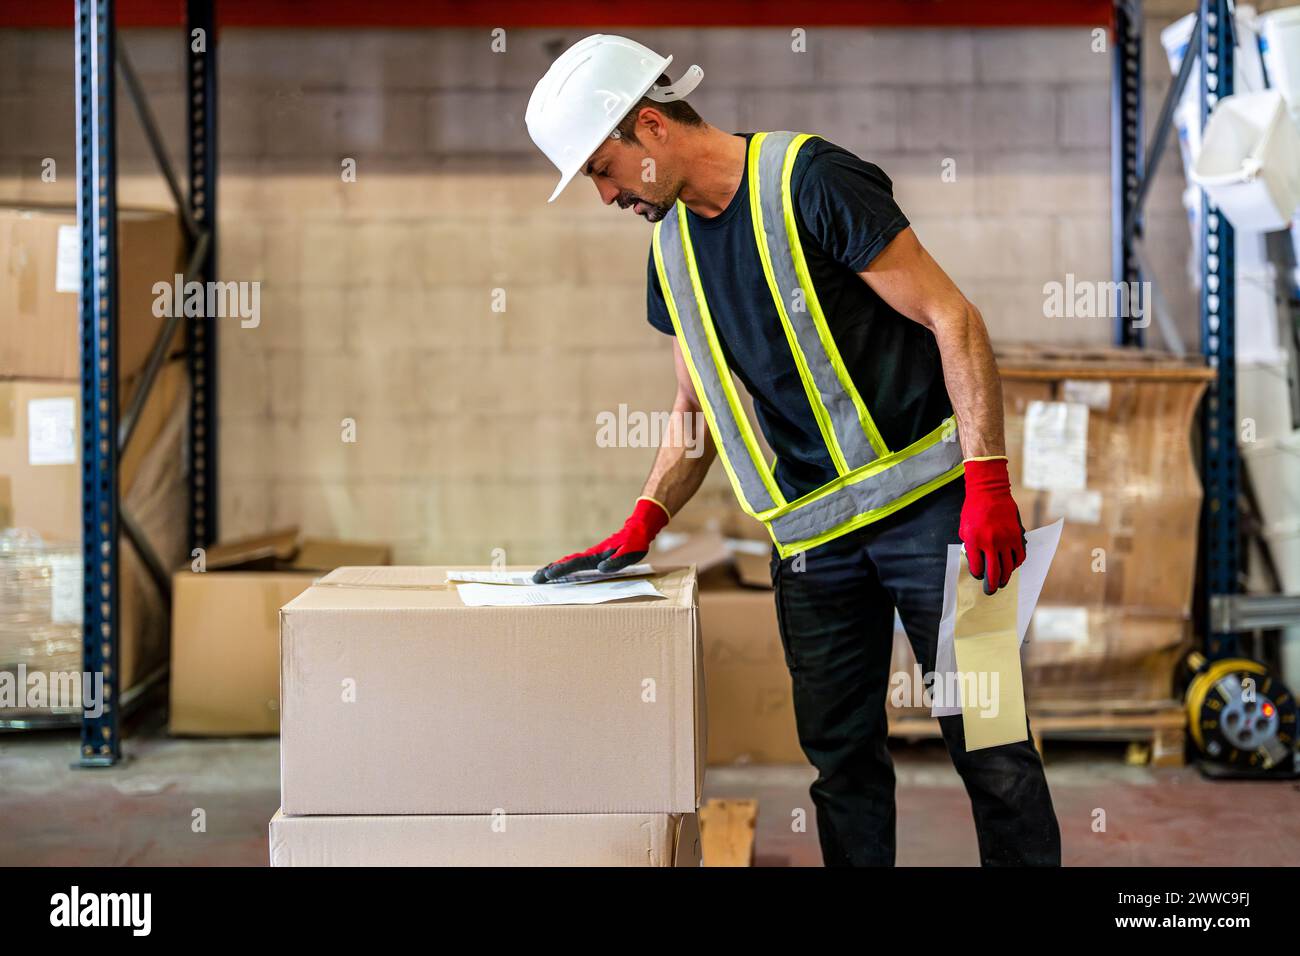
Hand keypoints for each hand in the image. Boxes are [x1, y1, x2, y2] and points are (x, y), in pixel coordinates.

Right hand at [531, 497, 670, 582]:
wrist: (638, 528)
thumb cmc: (635, 541)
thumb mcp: (631, 551)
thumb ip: (617, 560)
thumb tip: (601, 568)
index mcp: (597, 555)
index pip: (575, 563)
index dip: (561, 569)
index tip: (547, 573)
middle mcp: (591, 555)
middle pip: (566, 563)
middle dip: (550, 570)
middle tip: (534, 578)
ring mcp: (591, 556)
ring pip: (569, 563)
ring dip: (553, 569)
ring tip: (540, 576)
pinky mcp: (594, 558)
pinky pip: (575, 564)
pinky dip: (563, 568)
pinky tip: (557, 573)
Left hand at [958, 457, 1025, 595]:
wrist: (989, 492)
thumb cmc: (973, 510)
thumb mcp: (964, 528)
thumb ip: (970, 546)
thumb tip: (976, 561)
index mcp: (974, 541)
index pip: (977, 568)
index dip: (978, 575)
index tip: (979, 576)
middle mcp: (990, 543)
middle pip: (993, 573)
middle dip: (992, 585)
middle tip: (991, 592)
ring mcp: (1005, 540)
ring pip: (1008, 567)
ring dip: (1005, 578)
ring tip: (1002, 583)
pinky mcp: (1017, 536)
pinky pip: (1019, 556)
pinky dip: (1016, 564)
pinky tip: (1012, 566)